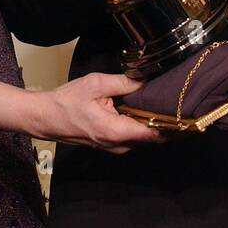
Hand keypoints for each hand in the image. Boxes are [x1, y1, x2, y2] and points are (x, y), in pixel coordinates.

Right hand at [31, 72, 165, 153]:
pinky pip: (131, 137)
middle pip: (151, 136)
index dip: (171, 124)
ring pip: (141, 137)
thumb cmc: (66, 102)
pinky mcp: (109, 145)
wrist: (44, 118)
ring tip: (157, 102)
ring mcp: (113, 148)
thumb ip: (124, 82)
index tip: (183, 111)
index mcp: (116, 131)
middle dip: (161, 120)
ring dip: (149, 122)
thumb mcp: (95, 84)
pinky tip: (138, 109)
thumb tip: (147, 80)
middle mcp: (117, 145)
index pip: (155, 134)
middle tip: (172, 100)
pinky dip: (137, 125)